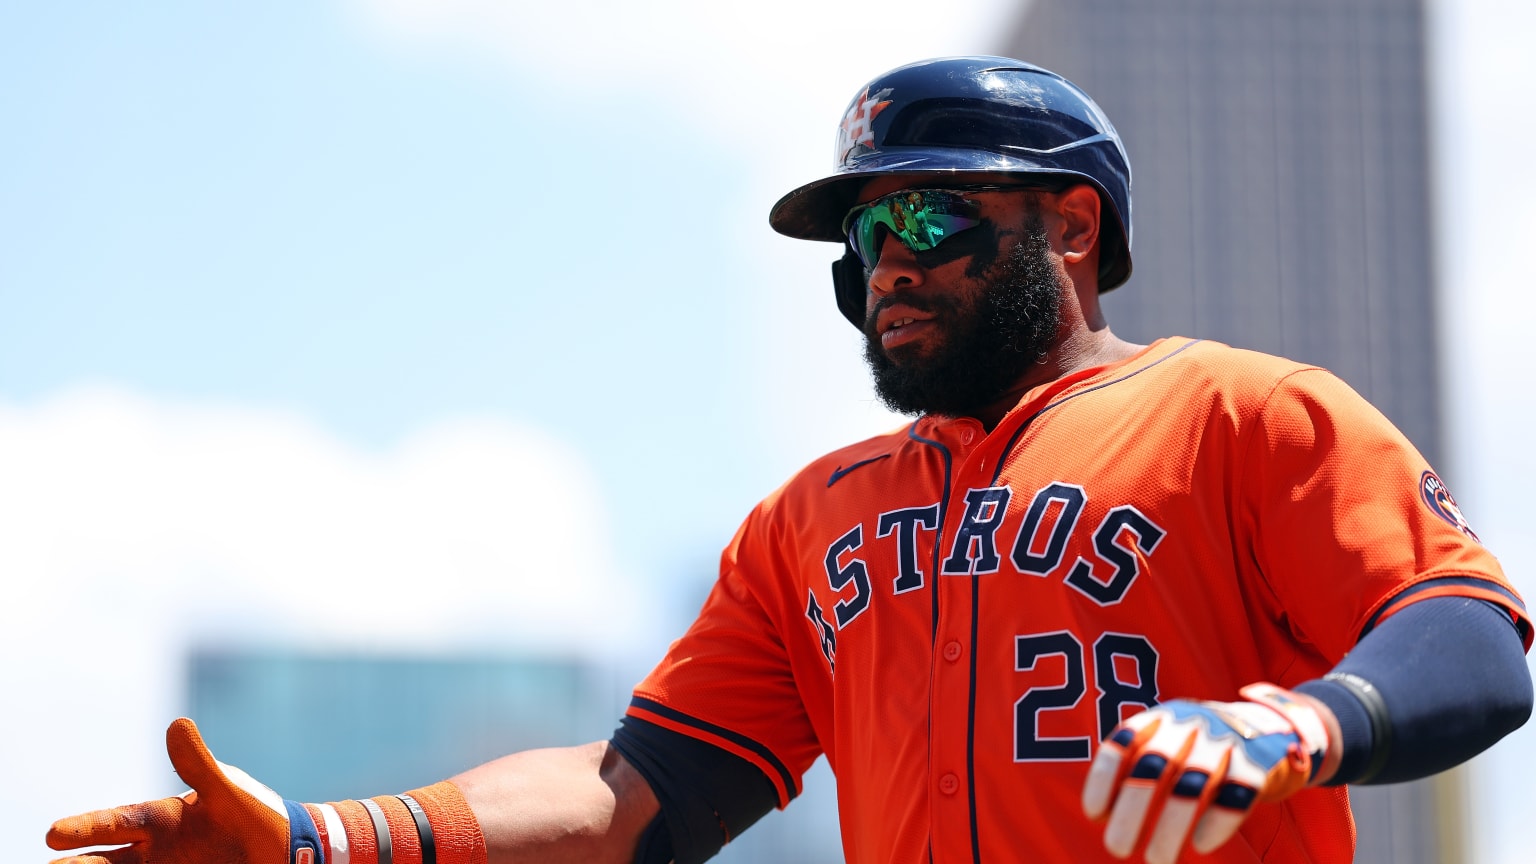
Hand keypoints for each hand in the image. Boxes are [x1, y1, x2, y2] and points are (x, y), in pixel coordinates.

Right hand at [47, 718, 290, 863]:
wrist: (289, 847)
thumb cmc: (253, 814)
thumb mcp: (226, 790)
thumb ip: (198, 764)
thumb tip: (176, 724)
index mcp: (162, 820)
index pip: (117, 822)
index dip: (85, 829)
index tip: (52, 836)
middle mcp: (157, 850)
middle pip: (109, 861)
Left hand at [1081, 683, 1332, 863]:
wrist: (1271, 729)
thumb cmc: (1199, 748)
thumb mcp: (1166, 744)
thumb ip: (1135, 770)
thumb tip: (1101, 815)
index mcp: (1160, 718)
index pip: (1122, 742)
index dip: (1104, 778)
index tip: (1093, 815)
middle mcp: (1190, 724)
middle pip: (1153, 765)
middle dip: (1131, 810)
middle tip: (1116, 848)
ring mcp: (1225, 741)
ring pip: (1193, 784)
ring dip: (1171, 826)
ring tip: (1157, 860)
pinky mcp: (1259, 763)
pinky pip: (1237, 793)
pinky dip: (1217, 821)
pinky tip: (1201, 845)